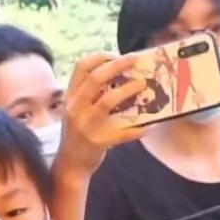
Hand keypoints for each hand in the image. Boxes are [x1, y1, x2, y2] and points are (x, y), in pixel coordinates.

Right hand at [52, 53, 148, 180]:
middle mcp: (75, 108)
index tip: (117, 55)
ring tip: (143, 84)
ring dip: (128, 90)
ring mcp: (85, 125)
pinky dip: (137, 128)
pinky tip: (149, 126)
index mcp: (70, 97)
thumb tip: (119, 77)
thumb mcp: (76, 110)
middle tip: (135, 59)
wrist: (70, 165)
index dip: (100, 57)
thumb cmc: (77, 134)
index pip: (81, 67)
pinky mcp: (98, 142)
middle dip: (117, 65)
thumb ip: (89, 94)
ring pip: (107, 101)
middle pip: (95, 78)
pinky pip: (122, 132)